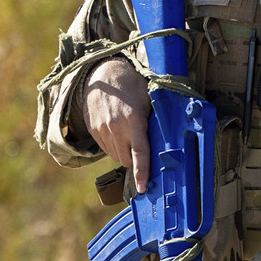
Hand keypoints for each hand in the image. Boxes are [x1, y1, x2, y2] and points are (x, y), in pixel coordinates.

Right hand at [82, 58, 149, 179]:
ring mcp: (102, 130)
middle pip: (127, 160)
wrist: (102, 73)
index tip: (142, 188)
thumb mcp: (149, 98)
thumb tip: (166, 141)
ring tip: (129, 136)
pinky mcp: (93, 130)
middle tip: (142, 147)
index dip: (142, 172)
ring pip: (116, 157)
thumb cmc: (131, 85)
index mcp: (133, 120)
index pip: (139, 153)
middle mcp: (116, 128)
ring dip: (125, 154)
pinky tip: (118, 132)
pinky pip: (106, 149)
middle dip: (136, 161)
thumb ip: (153, 121)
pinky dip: (114, 147)